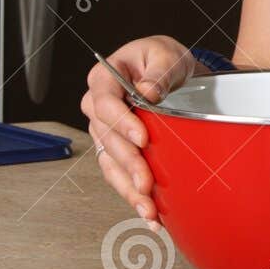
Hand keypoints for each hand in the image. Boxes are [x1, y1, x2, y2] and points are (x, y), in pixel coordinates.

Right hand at [80, 35, 201, 225]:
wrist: (172, 75)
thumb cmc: (163, 60)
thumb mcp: (166, 55)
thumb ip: (159, 72)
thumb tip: (148, 92)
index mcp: (104, 80)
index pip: (105, 104)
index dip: (122, 123)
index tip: (143, 139)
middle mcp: (98, 108)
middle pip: (107, 140)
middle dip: (128, 163)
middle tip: (147, 181)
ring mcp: (104, 132)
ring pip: (110, 164)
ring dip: (129, 188)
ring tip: (148, 208)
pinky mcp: (116, 152)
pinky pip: (120, 176)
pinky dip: (133, 196)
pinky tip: (150, 213)